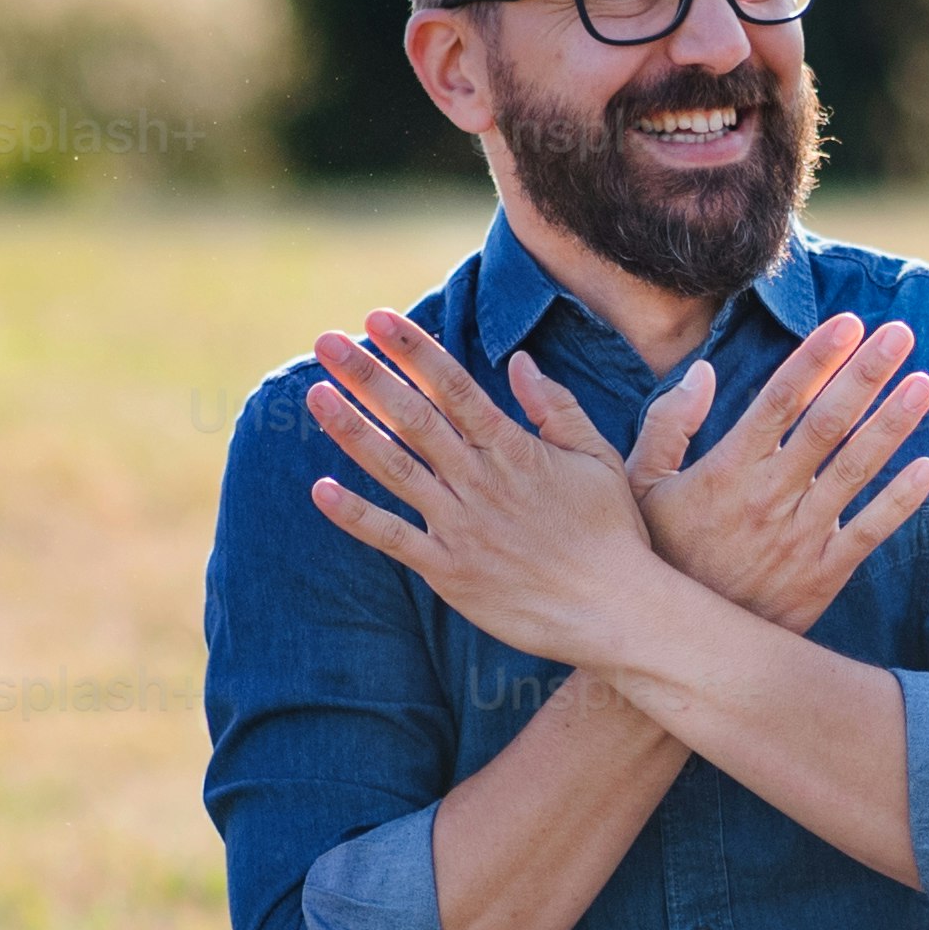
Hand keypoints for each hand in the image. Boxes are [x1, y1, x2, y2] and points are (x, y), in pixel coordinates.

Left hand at [301, 312, 671, 668]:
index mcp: (514, 450)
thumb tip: (519, 362)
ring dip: (351, 429)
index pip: (453, 387)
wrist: (614, 610)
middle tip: (327, 341)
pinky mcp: (450, 572)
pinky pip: (394, 539)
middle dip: (367, 375)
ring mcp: (460, 527)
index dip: (413, 350)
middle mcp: (480, 482)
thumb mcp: (598, 459)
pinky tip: (321, 490)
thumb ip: (556, 408)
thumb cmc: (611, 534)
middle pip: (413, 417)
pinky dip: (356, 516)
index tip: (378, 318)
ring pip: (395, 468)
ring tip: (315, 395)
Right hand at [626, 313, 928, 629]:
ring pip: (855, 471)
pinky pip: (868, 532)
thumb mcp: (640, 487)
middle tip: (900, 333)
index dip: (816, 359)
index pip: (779, 400)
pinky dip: (900, 501)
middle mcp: (768, 497)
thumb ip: (667, 426)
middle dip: (866, 374)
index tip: (848, 323)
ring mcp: (799, 537)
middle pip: (826, 424)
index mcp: (726, 470)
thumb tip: (705, 372)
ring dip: (891, 425)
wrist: (677, 647)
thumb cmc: (657, 556)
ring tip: (924, 384)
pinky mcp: (821, 576)